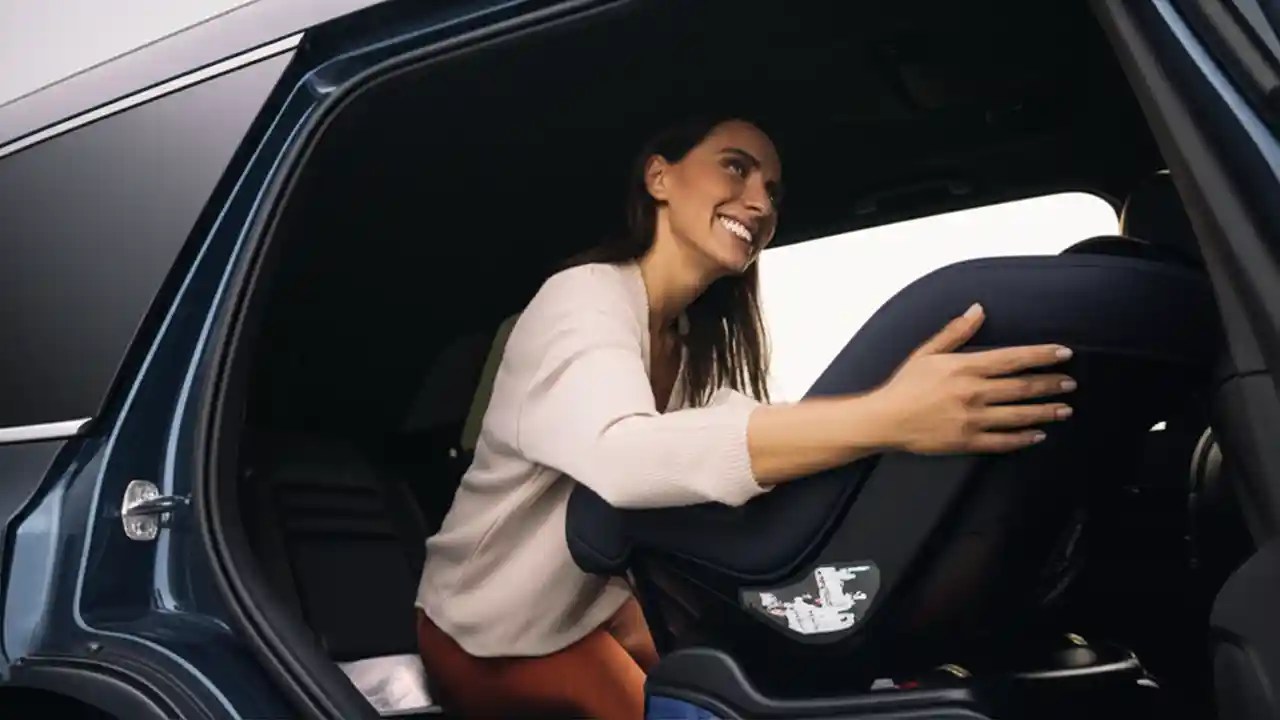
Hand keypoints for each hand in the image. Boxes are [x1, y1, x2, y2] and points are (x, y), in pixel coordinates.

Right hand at [871, 303, 1075, 453]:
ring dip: (1045, 411)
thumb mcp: (927, 353)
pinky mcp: (967, 441)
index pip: (1013, 358)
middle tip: (1070, 383)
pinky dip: (1024, 438)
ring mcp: (971, 419)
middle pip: (1022, 387)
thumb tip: (978, 310)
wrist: (885, 420)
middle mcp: (972, 393)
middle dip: (1050, 384)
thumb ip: (955, 332)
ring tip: (1065, 409)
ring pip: (1018, 415)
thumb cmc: (904, 385)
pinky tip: (1039, 434)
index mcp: (964, 368)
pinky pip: (1003, 441)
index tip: (1064, 353)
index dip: (1042, 355)